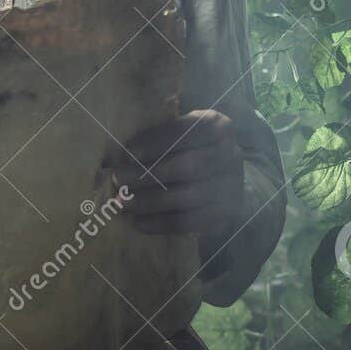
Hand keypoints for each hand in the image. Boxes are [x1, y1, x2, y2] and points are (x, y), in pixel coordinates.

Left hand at [111, 110, 244, 239]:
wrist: (224, 178)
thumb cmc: (192, 148)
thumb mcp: (183, 131)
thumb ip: (160, 135)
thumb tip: (121, 155)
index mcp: (218, 126)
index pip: (187, 132)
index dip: (156, 142)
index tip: (128, 152)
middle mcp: (230, 154)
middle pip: (187, 166)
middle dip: (148, 174)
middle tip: (119, 179)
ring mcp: (231, 186)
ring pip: (187, 197)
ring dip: (150, 201)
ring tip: (123, 203)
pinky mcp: (224, 214)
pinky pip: (190, 222)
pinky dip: (161, 223)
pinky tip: (139, 223)